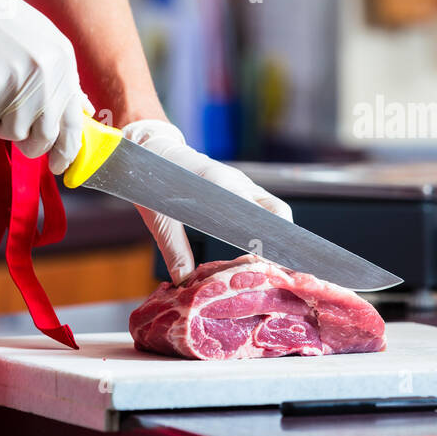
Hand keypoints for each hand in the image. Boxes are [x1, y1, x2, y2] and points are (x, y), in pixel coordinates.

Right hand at [0, 0, 88, 173]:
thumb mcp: (41, 46)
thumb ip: (59, 80)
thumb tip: (82, 113)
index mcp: (65, 63)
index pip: (74, 122)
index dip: (65, 150)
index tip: (58, 166)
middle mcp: (51, 72)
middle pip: (43, 136)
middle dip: (24, 142)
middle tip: (5, 126)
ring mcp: (23, 76)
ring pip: (10, 130)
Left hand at [123, 119, 292, 284]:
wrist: (152, 152)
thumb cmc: (155, 182)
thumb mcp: (161, 220)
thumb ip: (174, 252)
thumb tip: (184, 283)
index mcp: (220, 185)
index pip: (256, 213)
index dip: (267, 239)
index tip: (270, 262)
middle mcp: (237, 182)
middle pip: (276, 210)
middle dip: (283, 237)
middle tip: (278, 265)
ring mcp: (241, 181)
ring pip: (272, 206)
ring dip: (276, 231)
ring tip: (271, 260)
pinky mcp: (238, 184)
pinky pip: (261, 203)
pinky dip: (266, 223)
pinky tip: (258, 244)